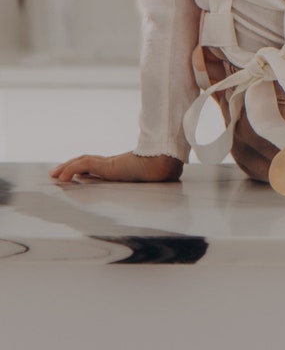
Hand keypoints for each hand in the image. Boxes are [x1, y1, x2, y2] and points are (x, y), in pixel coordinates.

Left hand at [50, 151, 182, 183]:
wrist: (165, 165)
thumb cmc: (161, 172)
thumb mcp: (148, 179)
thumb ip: (145, 181)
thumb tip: (156, 188)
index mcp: (120, 167)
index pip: (97, 165)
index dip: (84, 167)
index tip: (74, 174)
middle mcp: (113, 164)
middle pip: (86, 161)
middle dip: (70, 166)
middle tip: (57, 172)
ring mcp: (110, 163)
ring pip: (82, 162)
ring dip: (66, 167)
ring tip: (54, 174)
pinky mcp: (107, 164)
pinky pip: (83, 165)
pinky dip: (70, 169)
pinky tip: (61, 177)